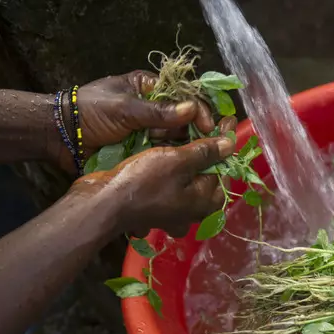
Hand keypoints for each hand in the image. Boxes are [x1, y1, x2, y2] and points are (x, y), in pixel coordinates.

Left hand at [62, 70, 214, 159]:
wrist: (59, 136)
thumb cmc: (89, 112)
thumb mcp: (124, 108)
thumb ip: (158, 111)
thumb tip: (192, 109)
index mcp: (149, 88)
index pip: (184, 96)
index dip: (199, 111)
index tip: (207, 127)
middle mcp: (153, 108)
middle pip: (185, 120)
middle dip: (193, 132)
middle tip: (204, 146)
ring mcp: (148, 130)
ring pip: (176, 138)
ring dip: (183, 147)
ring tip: (190, 158)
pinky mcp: (142, 150)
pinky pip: (163, 153)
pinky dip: (172, 159)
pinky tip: (181, 166)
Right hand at [70, 134, 234, 237]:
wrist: (102, 202)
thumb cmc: (144, 182)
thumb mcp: (178, 161)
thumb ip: (206, 152)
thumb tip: (231, 144)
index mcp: (205, 203)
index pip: (226, 170)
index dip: (226, 144)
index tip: (226, 121)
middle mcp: (194, 211)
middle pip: (209, 175)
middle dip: (209, 150)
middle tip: (207, 125)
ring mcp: (175, 211)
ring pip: (190, 179)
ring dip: (190, 158)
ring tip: (188, 134)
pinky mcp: (157, 206)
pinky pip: (173, 183)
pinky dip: (174, 168)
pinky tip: (169, 151)